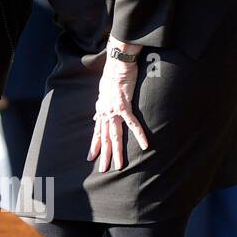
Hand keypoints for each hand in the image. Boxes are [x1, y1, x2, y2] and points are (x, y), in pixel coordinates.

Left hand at [88, 43, 148, 171]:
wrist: (117, 66)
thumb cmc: (111, 78)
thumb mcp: (102, 95)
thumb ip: (100, 108)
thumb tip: (95, 118)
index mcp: (101, 112)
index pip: (97, 133)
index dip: (94, 145)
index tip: (91, 158)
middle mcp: (105, 113)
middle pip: (105, 138)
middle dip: (104, 155)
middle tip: (103, 170)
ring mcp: (114, 111)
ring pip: (115, 135)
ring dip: (117, 151)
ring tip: (119, 165)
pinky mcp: (125, 106)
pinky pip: (133, 123)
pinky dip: (139, 134)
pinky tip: (145, 145)